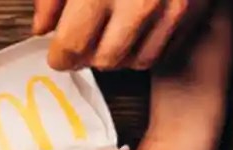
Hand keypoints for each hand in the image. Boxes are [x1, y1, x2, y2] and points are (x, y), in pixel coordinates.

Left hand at [34, 0, 211, 70]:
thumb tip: (42, 27)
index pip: (73, 45)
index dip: (60, 56)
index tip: (58, 54)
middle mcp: (138, 2)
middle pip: (104, 60)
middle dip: (87, 57)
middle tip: (82, 44)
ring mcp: (169, 7)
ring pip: (135, 61)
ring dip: (118, 54)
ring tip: (110, 32)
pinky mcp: (190, 10)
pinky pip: (163, 49)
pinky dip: (145, 46)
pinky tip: (136, 27)